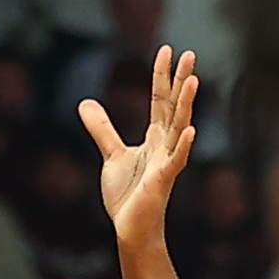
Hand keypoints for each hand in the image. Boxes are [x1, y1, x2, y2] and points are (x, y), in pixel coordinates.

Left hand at [80, 45, 199, 248]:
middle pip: (174, 107)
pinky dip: (182, 146)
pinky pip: (175, 161)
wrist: (131, 229)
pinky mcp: (162, 181)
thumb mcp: (111, 154)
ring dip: (186, 105)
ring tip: (193, 80)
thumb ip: (102, 128)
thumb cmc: (128, 195)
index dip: (162, 76)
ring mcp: (166, 162)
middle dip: (181, 81)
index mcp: (155, 138)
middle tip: (190, 53)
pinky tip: (190, 130)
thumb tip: (85, 102)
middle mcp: (165, 145)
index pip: (160, 100)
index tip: (166, 50)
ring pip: (179, 128)